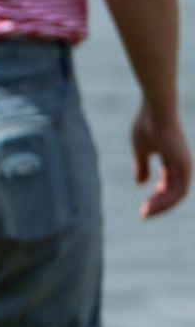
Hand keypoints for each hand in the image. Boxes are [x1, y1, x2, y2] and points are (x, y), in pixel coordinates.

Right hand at [134, 104, 190, 219]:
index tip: (143, 208)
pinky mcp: (184, 166)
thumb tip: (141, 183)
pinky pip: (178, 190)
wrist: (156, 111)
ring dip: (161, 206)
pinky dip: (166, 200)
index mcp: (172, 161)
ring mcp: (184, 167)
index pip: (167, 186)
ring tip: (145, 213)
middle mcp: (181, 167)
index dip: (156, 198)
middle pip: (173, 194)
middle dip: (158, 206)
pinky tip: (152, 205)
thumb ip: (142, 166)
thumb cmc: (147, 125)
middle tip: (143, 215)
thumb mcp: (141, 149)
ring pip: (177, 195)